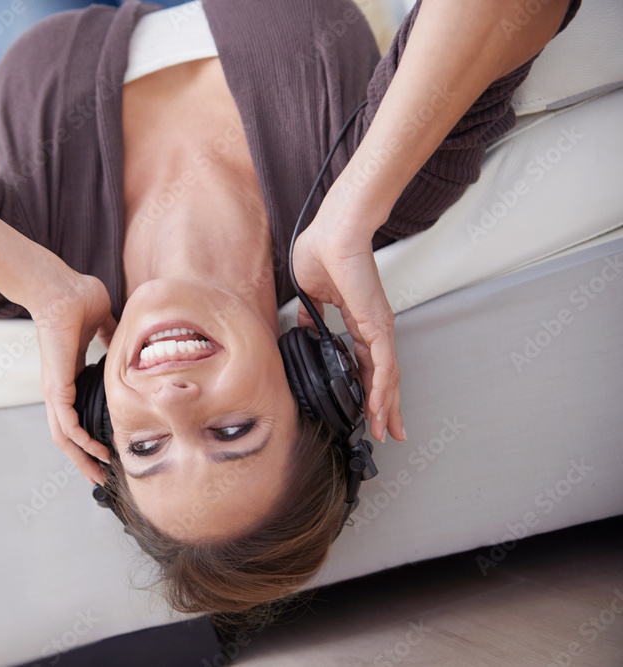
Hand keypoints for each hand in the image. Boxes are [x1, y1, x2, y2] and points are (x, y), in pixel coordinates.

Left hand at [29, 272, 117, 485]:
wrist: (61, 289)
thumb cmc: (77, 297)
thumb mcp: (103, 321)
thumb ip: (113, 334)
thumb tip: (130, 336)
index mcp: (69, 377)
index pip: (76, 416)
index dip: (89, 436)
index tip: (106, 449)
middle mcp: (59, 389)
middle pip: (67, 436)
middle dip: (83, 460)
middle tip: (100, 477)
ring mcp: (55, 390)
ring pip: (64, 437)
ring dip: (81, 459)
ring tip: (99, 474)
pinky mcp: (56, 387)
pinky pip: (66, 424)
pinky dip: (80, 441)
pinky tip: (96, 451)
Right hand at [290, 189, 404, 442]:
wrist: (334, 231)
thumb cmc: (322, 249)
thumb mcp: (311, 291)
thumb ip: (311, 314)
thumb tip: (305, 327)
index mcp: (358, 319)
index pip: (365, 362)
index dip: (367, 387)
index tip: (364, 408)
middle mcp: (373, 327)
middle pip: (383, 375)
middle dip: (385, 406)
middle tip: (386, 432)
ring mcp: (378, 326)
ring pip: (387, 375)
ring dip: (386, 405)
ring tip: (386, 430)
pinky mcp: (377, 324)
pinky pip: (383, 364)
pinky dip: (382, 388)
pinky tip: (380, 407)